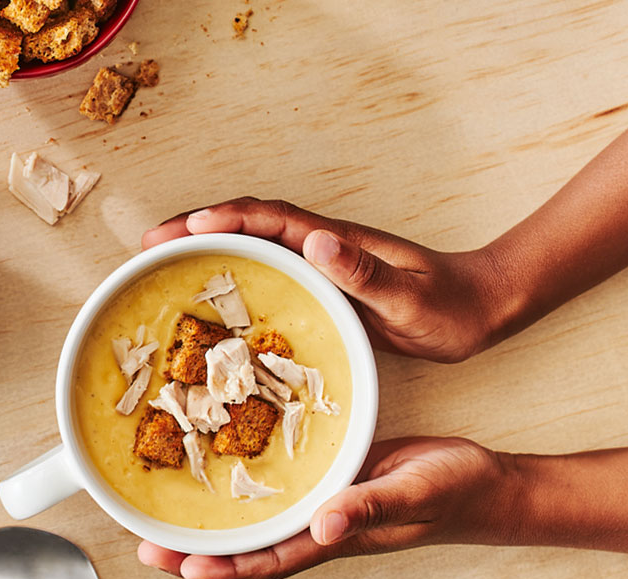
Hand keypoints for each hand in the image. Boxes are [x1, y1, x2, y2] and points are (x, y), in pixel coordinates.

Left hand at [138, 437, 518, 578]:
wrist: (482, 481)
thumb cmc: (455, 490)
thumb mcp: (414, 491)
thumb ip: (370, 508)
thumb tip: (323, 527)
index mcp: (337, 534)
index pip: (272, 560)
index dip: (228, 567)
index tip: (185, 568)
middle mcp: (320, 525)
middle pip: (250, 549)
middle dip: (198, 554)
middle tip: (146, 547)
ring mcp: (322, 505)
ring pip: (258, 524)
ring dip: (213, 528)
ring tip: (163, 523)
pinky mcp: (327, 479)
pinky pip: (278, 493)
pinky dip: (245, 492)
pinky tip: (220, 480)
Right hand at [141, 198, 507, 362]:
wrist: (480, 310)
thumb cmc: (448, 307)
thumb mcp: (410, 298)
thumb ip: (366, 273)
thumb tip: (316, 243)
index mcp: (335, 241)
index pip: (270, 219)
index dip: (226, 219)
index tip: (186, 228)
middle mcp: (320, 245)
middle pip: (247, 224)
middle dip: (196, 228)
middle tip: (147, 244)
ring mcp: (319, 263)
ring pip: (251, 244)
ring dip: (207, 247)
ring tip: (162, 261)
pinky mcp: (320, 285)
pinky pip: (264, 270)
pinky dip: (231, 271)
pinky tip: (212, 293)